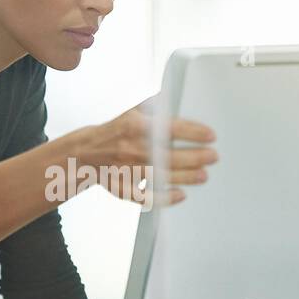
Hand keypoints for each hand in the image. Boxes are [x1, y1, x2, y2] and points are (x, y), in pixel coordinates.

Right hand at [78, 93, 218, 207]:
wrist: (85, 153)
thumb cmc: (114, 131)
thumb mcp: (131, 112)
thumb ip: (155, 107)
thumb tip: (176, 100)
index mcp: (135, 126)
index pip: (169, 128)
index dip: (193, 132)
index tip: (210, 136)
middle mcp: (132, 148)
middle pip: (169, 155)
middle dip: (196, 157)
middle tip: (213, 157)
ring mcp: (128, 170)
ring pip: (162, 176)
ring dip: (187, 177)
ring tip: (204, 175)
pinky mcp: (124, 187)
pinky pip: (147, 197)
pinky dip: (165, 197)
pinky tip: (181, 194)